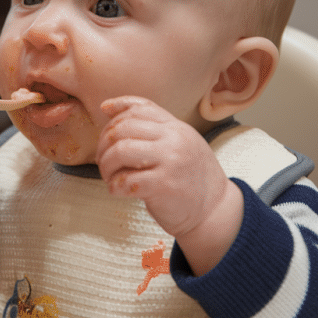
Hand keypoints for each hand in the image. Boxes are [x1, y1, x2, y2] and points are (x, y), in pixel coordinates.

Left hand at [96, 96, 241, 274]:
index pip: (140, 107)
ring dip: (106, 165)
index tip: (102, 115)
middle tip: (103, 160)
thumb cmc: (190, 177)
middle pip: (124, 128)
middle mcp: (174, 139)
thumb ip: (151, 127)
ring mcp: (170, 161)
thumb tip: (107, 107)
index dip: (117, 111)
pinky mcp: (164, 185)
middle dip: (104, 144)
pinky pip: (126, 180)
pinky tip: (117, 190)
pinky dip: (114, 186)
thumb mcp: (180, 143)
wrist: (214, 210)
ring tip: (109, 176)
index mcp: (177, 127)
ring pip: (121, 151)